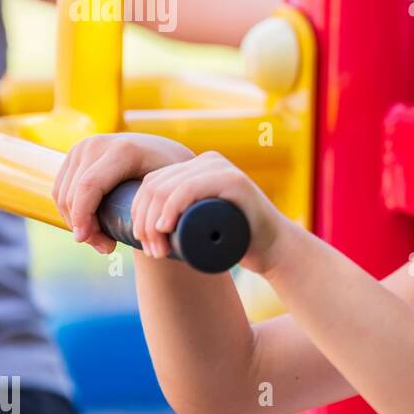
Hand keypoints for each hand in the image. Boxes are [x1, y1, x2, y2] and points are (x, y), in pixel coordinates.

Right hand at [53, 133, 193, 252]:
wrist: (166, 154)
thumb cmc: (173, 179)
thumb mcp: (171, 192)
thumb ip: (161, 209)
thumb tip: (155, 236)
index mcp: (123, 150)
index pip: (89, 187)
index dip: (83, 217)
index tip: (86, 241)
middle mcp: (98, 143)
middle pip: (73, 193)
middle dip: (82, 226)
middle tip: (106, 248)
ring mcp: (84, 146)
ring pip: (62, 192)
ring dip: (76, 222)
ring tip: (102, 241)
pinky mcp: (75, 153)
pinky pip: (61, 187)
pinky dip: (71, 211)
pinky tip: (90, 227)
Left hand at [126, 150, 289, 275]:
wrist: (275, 248)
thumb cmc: (237, 240)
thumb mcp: (203, 221)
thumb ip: (185, 214)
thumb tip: (144, 224)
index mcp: (196, 166)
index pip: (152, 184)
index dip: (138, 214)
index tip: (144, 245)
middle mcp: (208, 161)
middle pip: (155, 186)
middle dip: (144, 222)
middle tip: (153, 252)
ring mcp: (221, 168)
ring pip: (167, 188)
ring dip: (152, 222)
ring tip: (158, 249)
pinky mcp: (234, 181)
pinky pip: (190, 188)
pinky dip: (171, 206)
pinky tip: (165, 225)